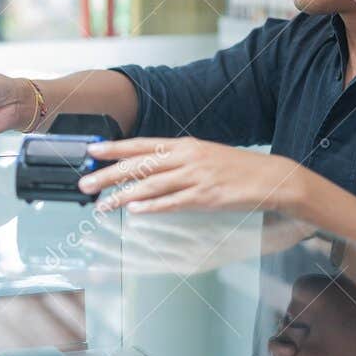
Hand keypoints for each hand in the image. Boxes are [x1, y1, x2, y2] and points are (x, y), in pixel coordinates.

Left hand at [78, 137, 306, 215]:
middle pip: (140, 166)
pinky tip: (134, 210)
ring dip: (122, 195)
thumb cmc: (235, 168)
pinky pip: (172, 203)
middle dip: (108, 174)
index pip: (142, 145)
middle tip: (85, 183)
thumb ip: (175, 159)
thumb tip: (146, 166)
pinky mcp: (206, 198)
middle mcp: (187, 158)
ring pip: (151, 185)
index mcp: (184, 146)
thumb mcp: (202, 155)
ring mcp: (196, 178)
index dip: (115, 148)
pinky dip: (152, 206)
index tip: (91, 150)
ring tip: (101, 204)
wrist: (270, 178)